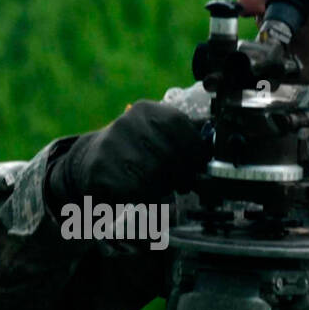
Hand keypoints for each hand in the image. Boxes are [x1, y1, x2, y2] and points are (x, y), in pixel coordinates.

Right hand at [45, 101, 209, 212]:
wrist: (91, 160)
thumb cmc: (135, 150)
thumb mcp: (157, 133)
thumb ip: (186, 134)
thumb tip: (217, 139)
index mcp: (146, 111)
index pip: (182, 129)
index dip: (196, 153)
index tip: (198, 167)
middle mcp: (127, 123)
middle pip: (170, 156)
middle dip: (181, 175)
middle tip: (182, 184)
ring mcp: (111, 145)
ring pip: (154, 176)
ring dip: (162, 188)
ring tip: (160, 188)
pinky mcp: (100, 169)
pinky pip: (134, 191)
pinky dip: (143, 198)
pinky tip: (141, 195)